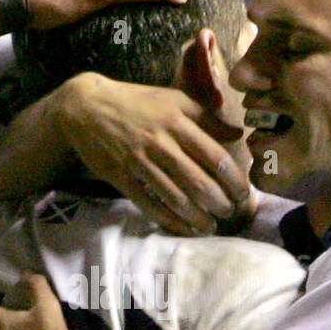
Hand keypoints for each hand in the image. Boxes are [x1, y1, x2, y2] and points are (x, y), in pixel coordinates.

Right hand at [51, 72, 251, 233]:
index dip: (233, 179)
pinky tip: (183, 229)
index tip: (244, 193)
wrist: (86, 108)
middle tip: (231, 213)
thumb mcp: (174, 100)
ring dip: (197, 218)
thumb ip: (208, 117)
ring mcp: (139, 161)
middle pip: (198, 182)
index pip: (215, 156)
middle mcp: (160, 142)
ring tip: (211, 227)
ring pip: (175, 197)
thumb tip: (238, 133)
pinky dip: (169, 221)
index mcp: (178, 121)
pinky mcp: (121, 177)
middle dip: (220, 203)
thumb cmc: (137, 103)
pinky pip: (149, 205)